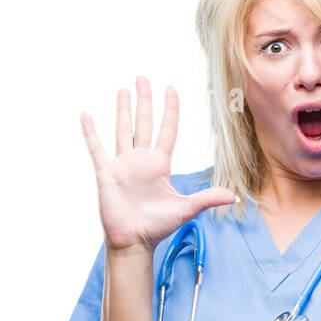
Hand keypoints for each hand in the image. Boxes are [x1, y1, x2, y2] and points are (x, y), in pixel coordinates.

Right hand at [81, 77, 237, 253]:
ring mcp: (122, 164)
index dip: (170, 110)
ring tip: (123, 89)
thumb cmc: (158, 226)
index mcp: (160, 163)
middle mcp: (141, 159)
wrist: (133, 241)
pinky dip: (90, 132)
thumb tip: (235, 196)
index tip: (171, 89)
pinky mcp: (106, 173)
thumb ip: (207, 198)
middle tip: (143, 78)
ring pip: (122, 130)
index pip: (167, 129)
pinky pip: (97, 148)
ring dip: (122, 110)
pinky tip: (86, 116)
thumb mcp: (185, 209)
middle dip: (144, 100)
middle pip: (144, 122)